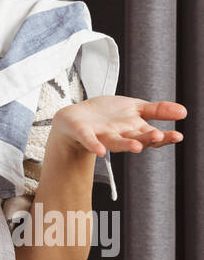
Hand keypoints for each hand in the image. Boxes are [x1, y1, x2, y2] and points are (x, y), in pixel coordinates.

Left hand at [51, 96, 186, 157]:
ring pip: (116, 142)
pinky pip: (90, 140)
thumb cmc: (107, 115)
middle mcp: (121, 136)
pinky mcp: (85, 134)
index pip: (152, 135)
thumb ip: (158, 111)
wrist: (76, 118)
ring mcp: (103, 136)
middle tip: (158, 136)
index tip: (178, 136)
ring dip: (126, 145)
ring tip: (136, 147)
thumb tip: (184, 111)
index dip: (164, 137)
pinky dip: (95, 145)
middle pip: (137, 139)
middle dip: (147, 139)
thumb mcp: (135, 108)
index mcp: (134, 130)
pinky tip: (100, 151)